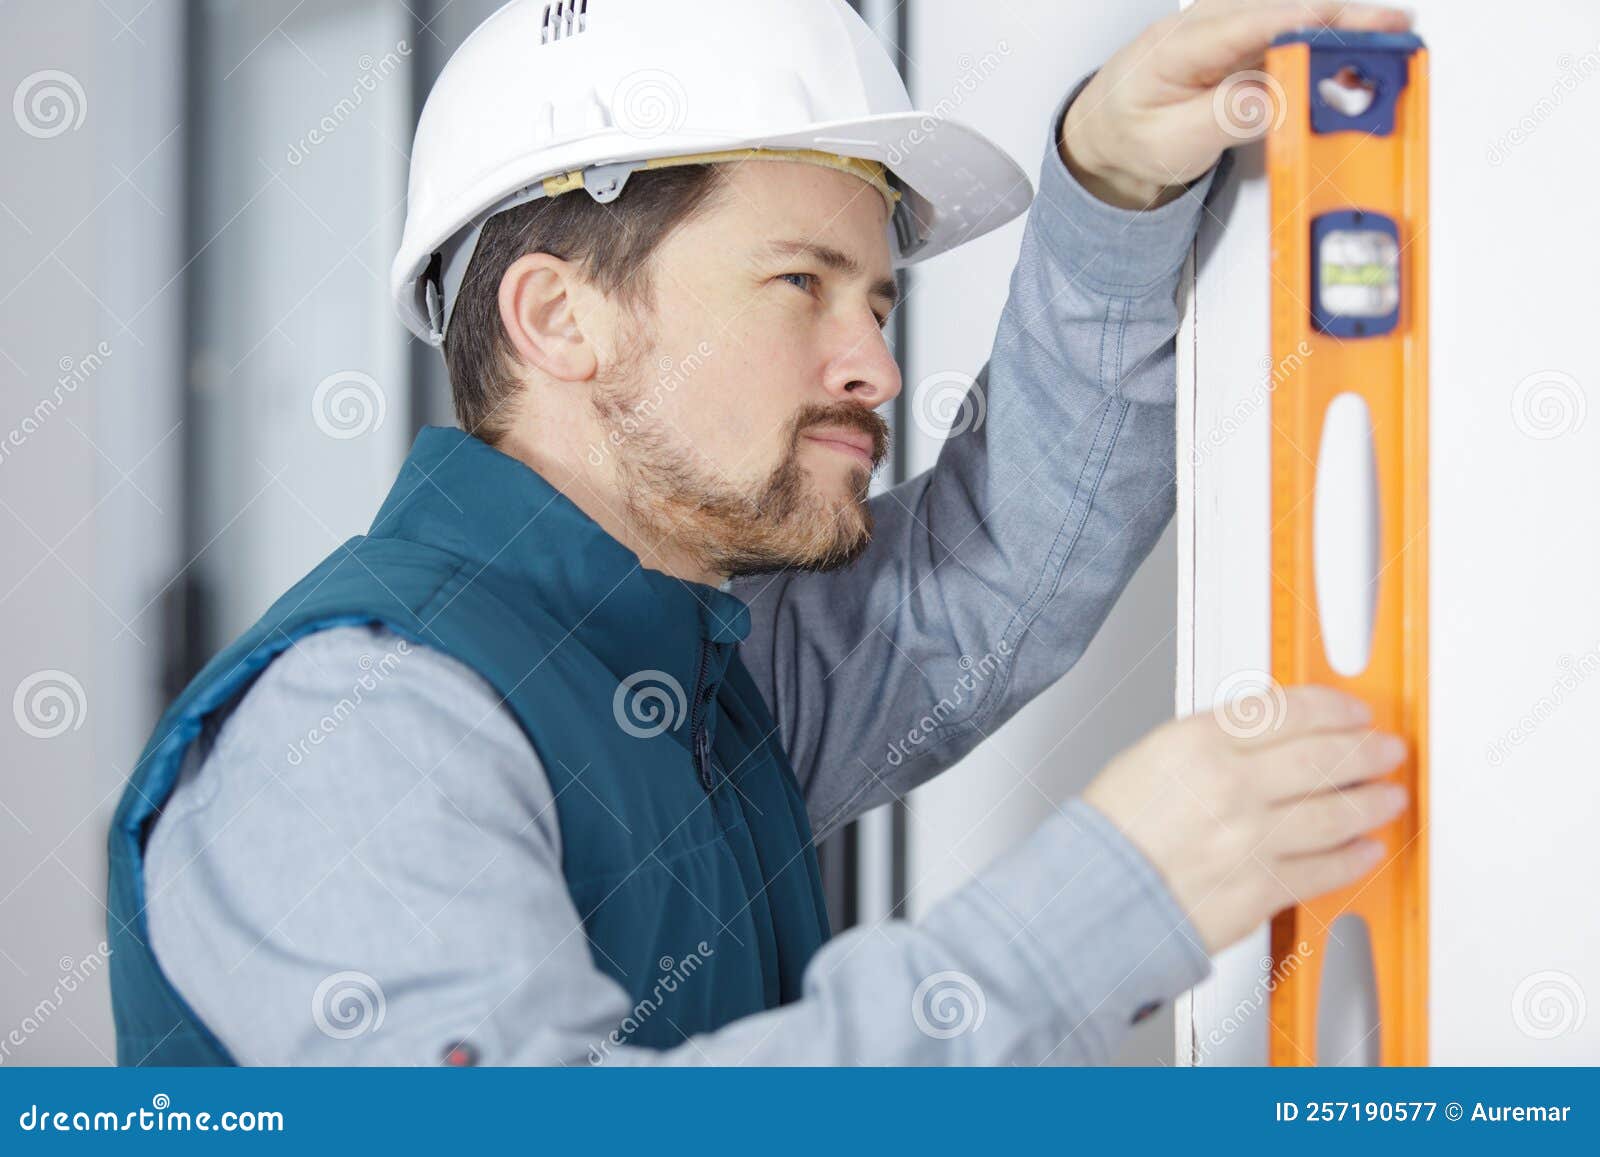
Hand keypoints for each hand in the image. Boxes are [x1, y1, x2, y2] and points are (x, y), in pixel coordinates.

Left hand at [1059, 0, 1413, 208]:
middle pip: (1283, 11)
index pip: (1248, 23)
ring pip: (1294, 18)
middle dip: (1341, 20)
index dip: (1302, 25)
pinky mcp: (1244, 43)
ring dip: (1342, 30)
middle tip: (1393, 31)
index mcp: (1179, 46)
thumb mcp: (1168, 143)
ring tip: (1392, 39)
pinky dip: (1328, 44)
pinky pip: (1292, 35)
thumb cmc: (1133, 136)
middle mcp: (1207, 26)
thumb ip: (1220, 120)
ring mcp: (1228, 31)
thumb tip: (1267, 100)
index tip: (1343, 34)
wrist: (1110, 137)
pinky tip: (1359, 54)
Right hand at [1082, 685, 1408, 954]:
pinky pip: (1323, 870)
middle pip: (1324, 758)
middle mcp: (1230, 786)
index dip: (1334, 709)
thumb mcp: (1152, 756)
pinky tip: (1364, 848)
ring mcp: (1250, 839)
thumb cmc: (1111, 832)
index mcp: (1198, 743)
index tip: (1353, 712)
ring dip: (1371, 803)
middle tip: (1385, 749)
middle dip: (1366, 751)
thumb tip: (1271, 736)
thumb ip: (1215, 742)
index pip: (1289, 710)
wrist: (1092, 898)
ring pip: (1335, 814)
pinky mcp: (1260, 889)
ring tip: (1387, 797)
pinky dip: (1351, 858)